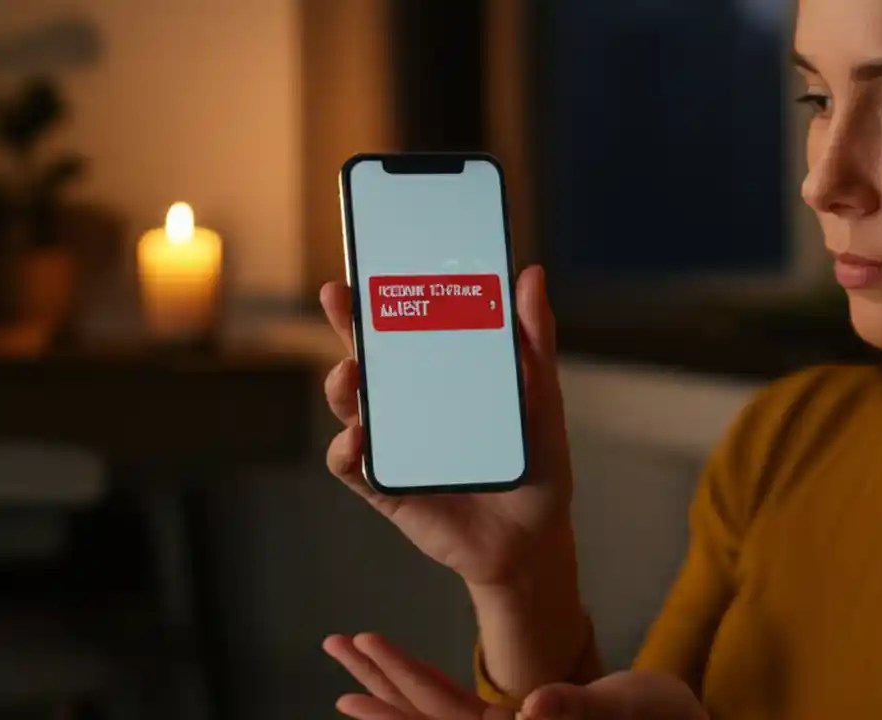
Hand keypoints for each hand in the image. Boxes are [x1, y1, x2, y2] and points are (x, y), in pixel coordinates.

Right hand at [320, 265, 573, 587]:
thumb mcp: (542, 398)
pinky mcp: (385, 488)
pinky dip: (347, 451)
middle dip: (346, 326)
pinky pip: (353, 467)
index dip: (381, 299)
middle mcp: (409, 407)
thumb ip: (534, 341)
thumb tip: (531, 275)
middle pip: (366, 359)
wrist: (533, 539)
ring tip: (350, 374)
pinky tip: (358, 440)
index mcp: (441, 378)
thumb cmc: (535, 464)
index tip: (367, 268)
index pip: (403, 330)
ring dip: (341, 386)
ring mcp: (393, 446)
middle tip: (339, 299)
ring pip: (351, 408)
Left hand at [324, 633, 706, 719]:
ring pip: (439, 718)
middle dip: (379, 687)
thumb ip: (580, 712)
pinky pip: (462, 713)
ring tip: (353, 658)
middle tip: (334, 646)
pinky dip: (428, 693)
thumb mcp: (629, 711)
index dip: (402, 691)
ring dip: (395, 686)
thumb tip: (531, 713)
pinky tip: (404, 679)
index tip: (360, 660)